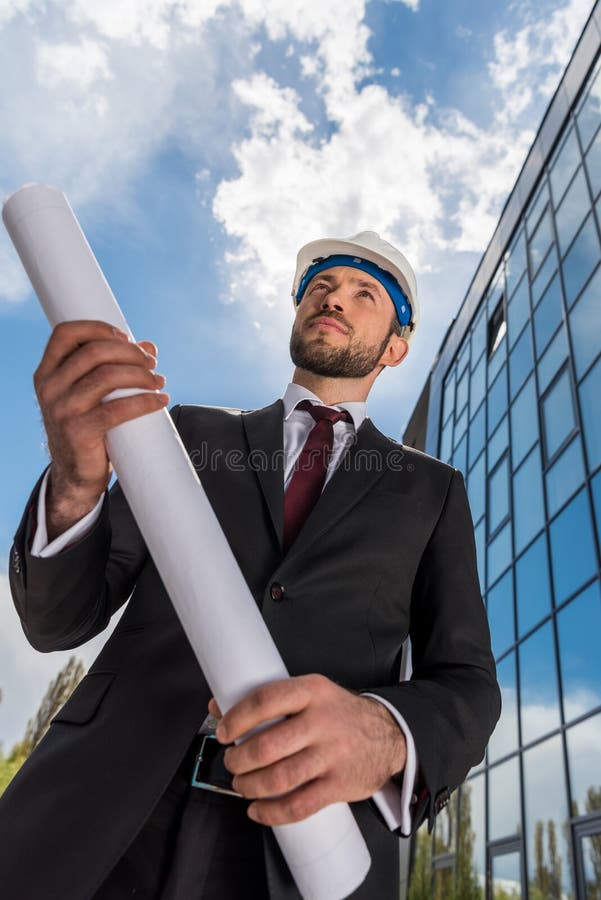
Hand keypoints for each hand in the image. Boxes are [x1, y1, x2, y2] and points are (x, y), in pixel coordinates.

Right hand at [33, 320, 168, 537]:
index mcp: (47, 372)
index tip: (126, 337)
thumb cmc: (88, 427)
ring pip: (107, 377)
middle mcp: (49, 387)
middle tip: (152, 364)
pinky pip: (117, 409)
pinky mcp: (78, 431)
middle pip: (94, 352)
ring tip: (159, 382)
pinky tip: (160, 401)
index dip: (99, 328)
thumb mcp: (93, 394)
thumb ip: (115, 366)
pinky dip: (144, 402)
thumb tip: (149, 346)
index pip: (66, 333)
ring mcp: (61, 409)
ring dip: (141, 376)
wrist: (76, 475)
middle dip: (130, 353)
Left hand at [207, 674, 406, 825]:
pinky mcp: (339, 785)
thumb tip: (218, 705)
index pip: (266, 701)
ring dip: (250, 786)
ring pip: (279, 778)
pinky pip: (299, 806)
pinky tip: (258, 810)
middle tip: (232, 762)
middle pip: (268, 746)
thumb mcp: (311, 694)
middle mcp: (322, 721)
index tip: (223, 731)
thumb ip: (270, 699)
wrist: (389, 735)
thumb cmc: (339, 714)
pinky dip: (271, 813)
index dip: (237, 718)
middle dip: (239, 759)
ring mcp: (332, 755)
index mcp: (312, 691)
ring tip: (242, 784)